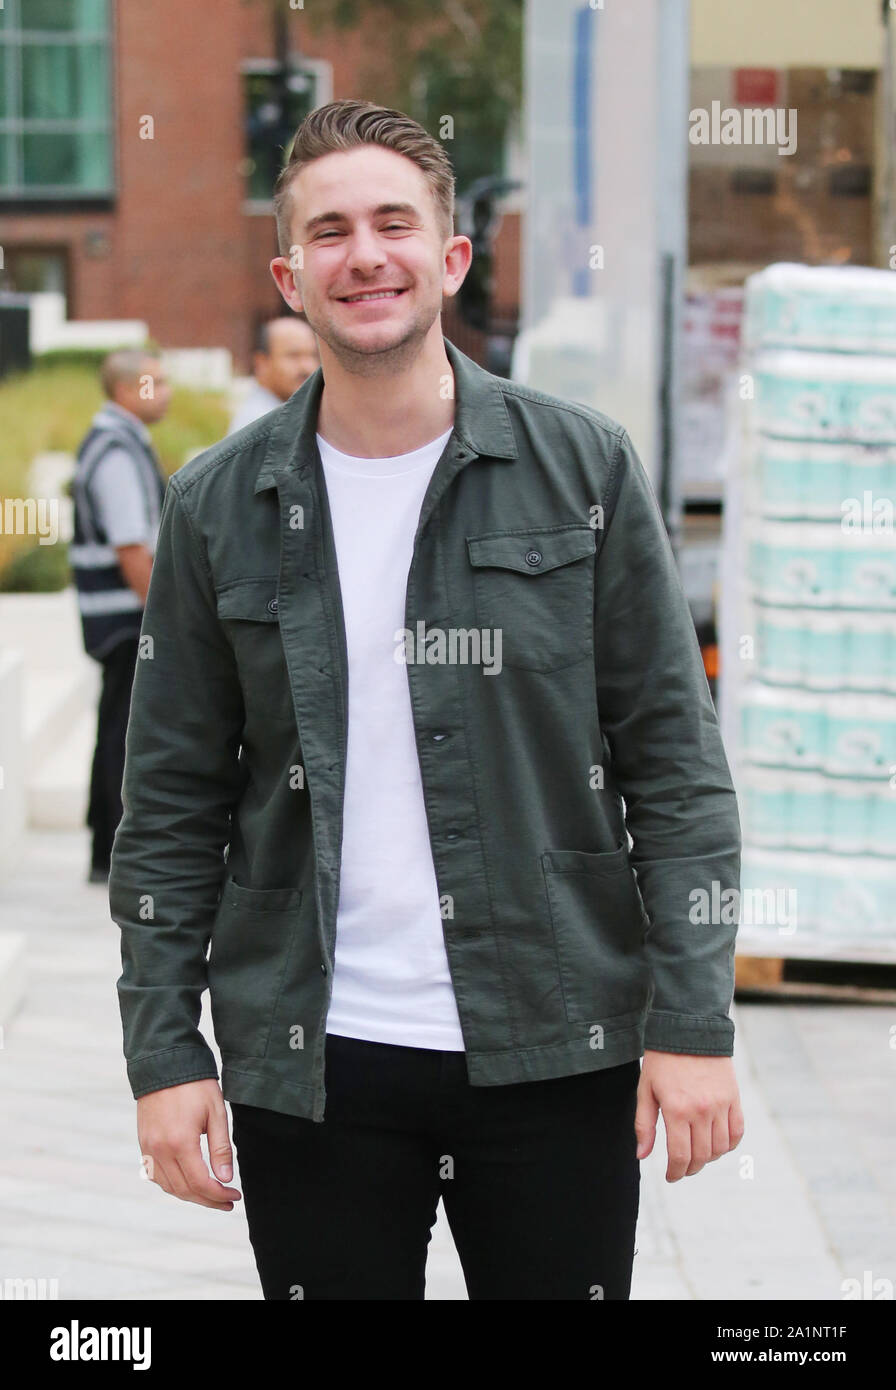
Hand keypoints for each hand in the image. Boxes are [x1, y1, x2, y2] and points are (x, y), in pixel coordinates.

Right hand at [136, 1078, 241, 1208]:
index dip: (218, 1195)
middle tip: (227, 1201)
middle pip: (184, 1190)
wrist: (165, 1064)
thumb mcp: (216, 1112)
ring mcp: (148, 1148)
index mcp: (180, 1143)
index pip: (200, 1184)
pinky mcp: (143, 1143)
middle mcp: (160, 1150)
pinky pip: (156, 1175)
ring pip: (169, 1187)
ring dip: (190, 1195)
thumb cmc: (195, 1085)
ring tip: (211, 1194)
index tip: (234, 1196)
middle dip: (208, 1200)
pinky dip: (173, 1184)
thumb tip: (225, 1179)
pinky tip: (188, 1181)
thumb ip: (221, 1148)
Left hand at [635, 1051, 743, 1181]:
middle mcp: (702, 1111)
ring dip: (708, 1158)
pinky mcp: (734, 1098)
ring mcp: (721, 1105)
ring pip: (720, 1148)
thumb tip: (642, 1155)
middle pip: (701, 1156)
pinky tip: (717, 1144)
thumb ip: (644, 1125)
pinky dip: (728, 1145)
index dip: (675, 1172)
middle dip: (690, 1168)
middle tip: (682, 1168)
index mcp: (676, 1110)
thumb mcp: (645, 1090)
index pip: (680, 1156)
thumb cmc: (662, 1060)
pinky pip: (736, 1132)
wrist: (689, 1029)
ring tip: (697, 1154)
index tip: (671, 1176)